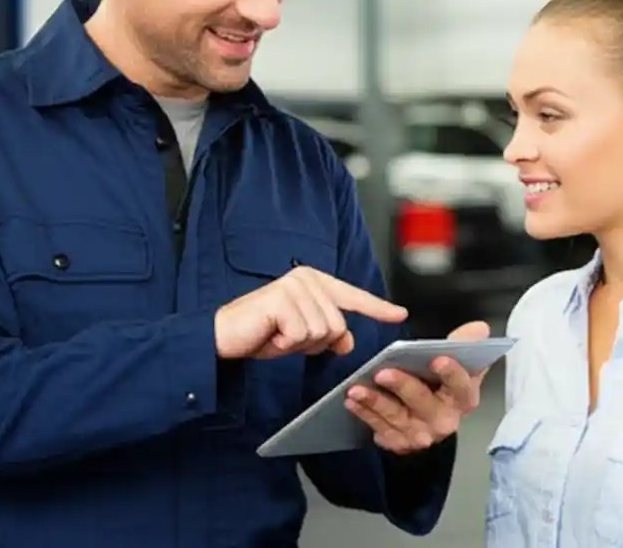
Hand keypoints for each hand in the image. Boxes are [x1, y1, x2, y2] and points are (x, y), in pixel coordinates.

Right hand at [214, 266, 408, 359]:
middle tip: (287, 337)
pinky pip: (302, 335)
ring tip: (278, 334)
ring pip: (322, 332)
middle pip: (337, 324)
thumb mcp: (302, 337)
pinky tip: (271, 335)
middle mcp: (306, 278)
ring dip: (299, 344)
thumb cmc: (262, 333)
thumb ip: (327, 335)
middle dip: (315, 342)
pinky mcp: (281, 300)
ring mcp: (294, 287)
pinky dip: (286, 344)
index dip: (377, 308)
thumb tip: (348, 340)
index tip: (399, 314)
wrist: (224, 336)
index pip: (352, 297)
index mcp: (314, 281)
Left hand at [344, 320, 490, 454]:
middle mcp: (444, 420)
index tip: (438, 358)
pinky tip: (351, 401)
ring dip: (375, 402)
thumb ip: (463, 344)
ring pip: (396, 417)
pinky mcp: (399, 443)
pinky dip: (364, 414)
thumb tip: (479, 328)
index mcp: (462, 398)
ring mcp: (420, 434)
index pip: (461, 386)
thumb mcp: (455, 363)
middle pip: (424, 403)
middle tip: (382, 372)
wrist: (428, 419)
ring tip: (356, 389)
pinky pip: (379, 428)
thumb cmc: (440, 385)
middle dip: (403, 387)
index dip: (452, 373)